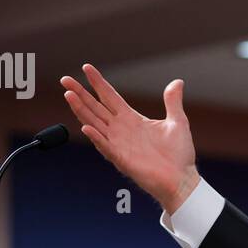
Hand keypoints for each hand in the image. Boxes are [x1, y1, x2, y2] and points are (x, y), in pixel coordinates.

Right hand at [61, 63, 199, 213]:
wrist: (182, 180)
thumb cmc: (179, 155)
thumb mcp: (177, 122)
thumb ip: (172, 102)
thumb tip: (177, 82)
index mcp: (132, 119)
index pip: (109, 97)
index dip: (98, 83)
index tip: (86, 68)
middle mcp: (121, 130)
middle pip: (95, 107)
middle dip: (80, 93)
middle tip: (65, 79)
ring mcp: (119, 144)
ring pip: (94, 123)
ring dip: (81, 110)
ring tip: (69, 95)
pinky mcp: (122, 159)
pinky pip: (105, 147)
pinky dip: (96, 138)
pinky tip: (86, 128)